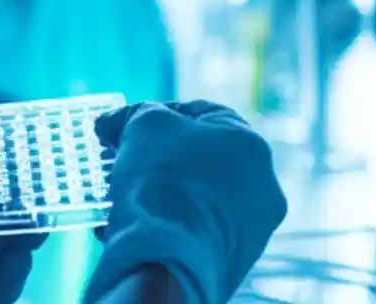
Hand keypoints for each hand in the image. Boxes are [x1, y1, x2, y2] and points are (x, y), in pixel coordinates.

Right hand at [84, 102, 287, 303]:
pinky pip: (193, 231)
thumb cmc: (160, 181)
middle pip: (200, 158)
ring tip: (120, 199)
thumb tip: (111, 124)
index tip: (123, 128)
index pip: (200, 113)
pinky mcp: (233, 261)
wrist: (167, 262)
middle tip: (120, 162)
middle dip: (157, 158)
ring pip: (196, 197)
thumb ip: (136, 114)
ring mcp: (254, 228)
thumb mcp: (144, 125)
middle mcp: (264, 186)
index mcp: (252, 145)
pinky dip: (165, 225)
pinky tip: (130, 227)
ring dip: (160, 193)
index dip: (155, 114)